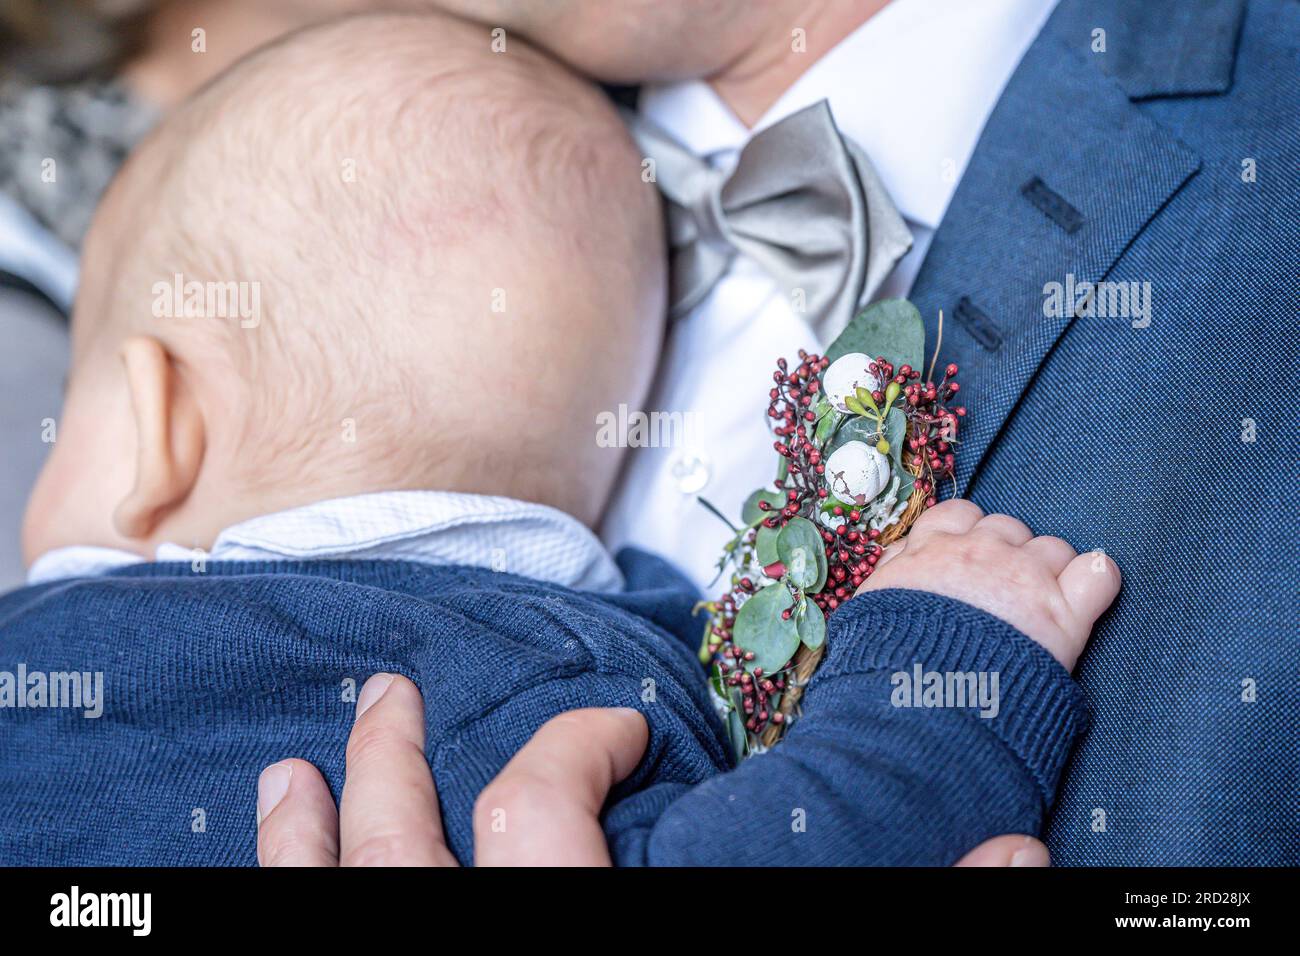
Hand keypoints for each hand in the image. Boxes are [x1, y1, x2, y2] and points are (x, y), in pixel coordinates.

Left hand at [256, 672, 1048, 866]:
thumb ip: (901, 929)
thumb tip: (1020, 858)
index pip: (540, 810)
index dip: (580, 742)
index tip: (626, 731)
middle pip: (405, 846)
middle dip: (391, 761)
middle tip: (385, 695)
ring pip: (333, 909)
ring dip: (303, 837)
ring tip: (289, 771)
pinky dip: (287, 909)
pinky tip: (282, 875)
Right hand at [857, 499, 1120, 669]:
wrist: (917, 703)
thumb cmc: (885, 662)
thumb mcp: (869, 606)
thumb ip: (892, 572)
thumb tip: (901, 556)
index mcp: (932, 549)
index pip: (959, 516)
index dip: (966, 537)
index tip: (963, 563)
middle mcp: (980, 552)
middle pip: (1008, 529)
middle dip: (1006, 554)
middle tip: (996, 597)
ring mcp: (1025, 578)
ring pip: (1052, 548)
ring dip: (1047, 571)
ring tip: (1033, 611)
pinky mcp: (1062, 614)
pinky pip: (1099, 574)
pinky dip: (1096, 581)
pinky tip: (1084, 598)